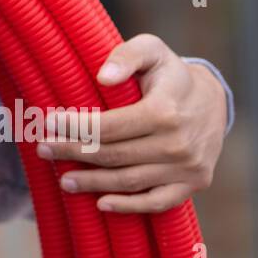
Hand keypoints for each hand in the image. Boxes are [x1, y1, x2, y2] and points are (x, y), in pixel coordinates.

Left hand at [37, 33, 227, 213]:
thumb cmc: (170, 73)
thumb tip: (102, 76)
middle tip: (44, 149)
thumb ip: (127, 56)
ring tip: (63, 179)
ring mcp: (188, 167)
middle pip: (114, 155)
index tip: (48, 124)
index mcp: (166, 110)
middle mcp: (179, 143)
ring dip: (93, 183)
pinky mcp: (194, 183)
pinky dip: (129, 206)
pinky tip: (101, 204)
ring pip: (130, 181)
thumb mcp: (152, 51)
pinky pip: (157, 202)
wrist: (213, 100)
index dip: (76, 127)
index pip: (110, 126)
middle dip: (73, 153)